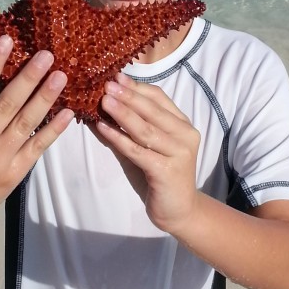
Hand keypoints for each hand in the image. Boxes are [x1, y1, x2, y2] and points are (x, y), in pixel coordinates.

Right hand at [0, 36, 72, 248]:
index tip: (7, 40)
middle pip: (6, 104)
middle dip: (28, 77)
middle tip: (47, 54)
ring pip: (26, 123)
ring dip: (45, 98)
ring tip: (61, 76)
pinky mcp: (14, 174)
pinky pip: (37, 147)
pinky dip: (53, 129)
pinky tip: (66, 112)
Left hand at [96, 74, 199, 233]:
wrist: (178, 210)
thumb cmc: (161, 174)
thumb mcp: (151, 145)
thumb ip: (136, 125)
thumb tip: (107, 102)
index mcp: (183, 125)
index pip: (160, 98)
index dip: (137, 87)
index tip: (116, 77)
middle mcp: (185, 135)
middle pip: (152, 110)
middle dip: (128, 96)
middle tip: (106, 84)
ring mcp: (179, 153)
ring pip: (145, 129)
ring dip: (122, 113)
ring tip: (103, 101)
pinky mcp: (167, 170)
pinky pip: (138, 151)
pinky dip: (119, 138)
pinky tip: (103, 129)